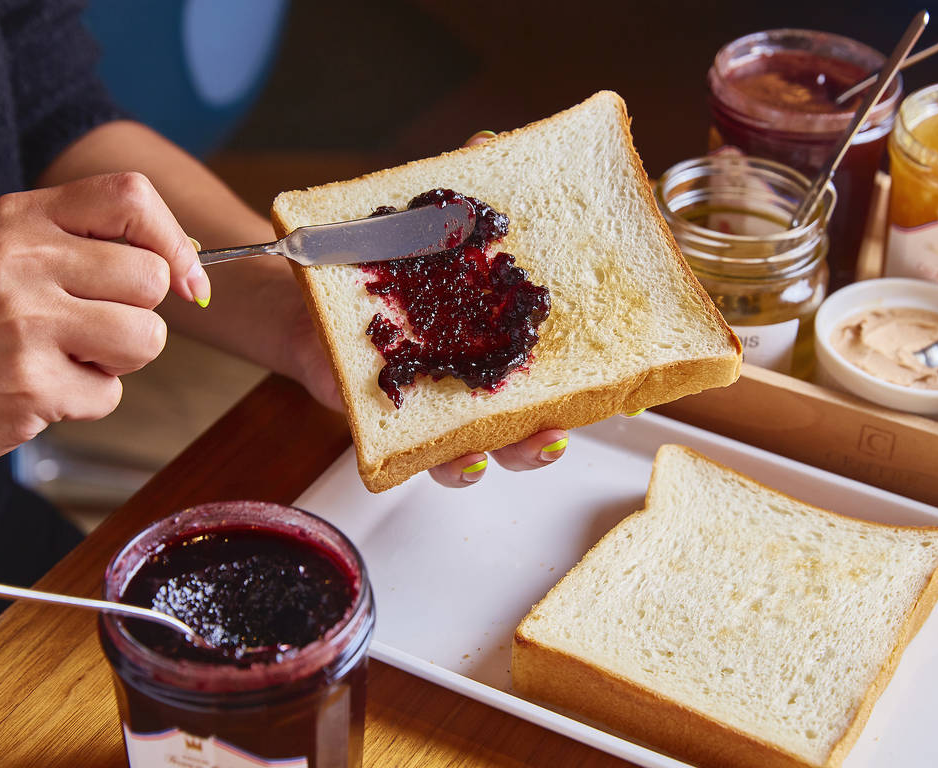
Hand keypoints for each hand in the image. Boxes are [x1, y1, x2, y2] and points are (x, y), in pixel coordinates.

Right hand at [0, 172, 209, 459]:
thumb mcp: (20, 259)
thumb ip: (94, 250)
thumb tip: (189, 268)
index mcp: (20, 218)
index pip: (130, 197)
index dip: (174, 242)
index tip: (186, 280)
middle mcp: (18, 260)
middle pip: (151, 279)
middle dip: (137, 312)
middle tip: (87, 326)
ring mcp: (21, 321)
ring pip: (147, 338)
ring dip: (120, 359)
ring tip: (65, 355)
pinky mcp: (27, 383)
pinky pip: (111, 394)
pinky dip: (85, 400)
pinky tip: (40, 388)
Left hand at [283, 129, 568, 487]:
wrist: (313, 284)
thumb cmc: (385, 257)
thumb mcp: (426, 220)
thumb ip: (462, 192)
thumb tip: (485, 144)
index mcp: (499, 337)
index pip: (556, 369)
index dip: (594, 384)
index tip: (624, 388)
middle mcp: (474, 382)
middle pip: (522, 423)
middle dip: (543, 435)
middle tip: (556, 430)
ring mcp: (432, 406)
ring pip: (474, 449)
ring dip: (494, 459)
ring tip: (492, 455)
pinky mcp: (387, 419)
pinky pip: (413, 454)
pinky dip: (436, 461)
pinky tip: (453, 456)